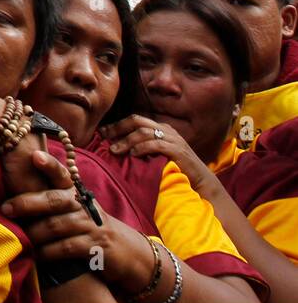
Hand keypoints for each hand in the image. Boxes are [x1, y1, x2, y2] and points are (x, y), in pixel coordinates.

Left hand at [2, 150, 151, 293]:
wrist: (126, 251)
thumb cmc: (87, 227)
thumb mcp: (74, 209)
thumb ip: (51, 199)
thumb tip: (12, 196)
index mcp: (75, 193)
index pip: (62, 174)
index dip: (49, 165)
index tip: (34, 155)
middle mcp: (83, 205)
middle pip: (53, 200)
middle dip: (27, 203)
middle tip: (6, 208)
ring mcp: (91, 226)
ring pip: (56, 226)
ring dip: (34, 233)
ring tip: (21, 237)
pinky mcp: (96, 247)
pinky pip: (66, 247)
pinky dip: (48, 252)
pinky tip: (38, 255)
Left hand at [98, 114, 214, 191]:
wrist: (200, 182)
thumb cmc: (175, 169)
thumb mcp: (156, 155)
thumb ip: (142, 148)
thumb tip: (116, 147)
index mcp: (161, 129)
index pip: (135, 120)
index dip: (117, 125)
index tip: (102, 132)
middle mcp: (167, 131)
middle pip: (138, 121)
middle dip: (118, 128)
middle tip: (104, 137)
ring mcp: (174, 139)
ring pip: (145, 132)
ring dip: (127, 140)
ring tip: (114, 150)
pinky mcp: (178, 151)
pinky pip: (157, 144)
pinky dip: (143, 147)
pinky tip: (133, 154)